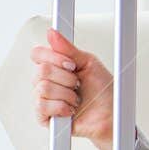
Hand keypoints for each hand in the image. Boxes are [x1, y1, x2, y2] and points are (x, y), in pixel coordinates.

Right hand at [30, 28, 115, 149]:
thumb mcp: (89, 64)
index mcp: (55, 66)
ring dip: (67, 94)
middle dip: (66, 78)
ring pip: (43, 88)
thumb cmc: (103, 91)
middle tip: (78, 85)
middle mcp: (45, 81)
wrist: (111, 115)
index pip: (37, 54)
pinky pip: (42, 106)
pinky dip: (62, 107)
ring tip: (76, 99)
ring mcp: (43, 99)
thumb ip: (69, 49)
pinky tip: (70, 110)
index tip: (72, 65)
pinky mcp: (43, 117)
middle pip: (41, 70)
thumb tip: (52, 32)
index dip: (54, 57)